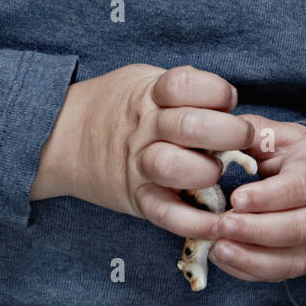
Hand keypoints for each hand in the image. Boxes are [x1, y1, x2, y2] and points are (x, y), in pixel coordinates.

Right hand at [32, 63, 255, 244]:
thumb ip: (178, 87)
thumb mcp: (141, 82)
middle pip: (188, 126)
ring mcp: (138, 164)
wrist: (61, 136)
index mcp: (149, 94)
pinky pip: (165, 214)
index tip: (229, 100)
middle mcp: (144, 128)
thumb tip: (224, 98)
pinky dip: (194, 223)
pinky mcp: (135, 197)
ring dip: (207, 171)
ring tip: (218, 171)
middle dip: (228, 132)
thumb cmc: (115, 106)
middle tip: (244, 137)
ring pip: (174, 167)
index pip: (186, 85)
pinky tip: (217, 223)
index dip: (217, 92)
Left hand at [208, 115, 305, 282]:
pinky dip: (253, 270)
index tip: (236, 198)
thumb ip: (251, 132)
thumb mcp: (281, 135)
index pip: (301, 186)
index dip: (270, 196)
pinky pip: (284, 273)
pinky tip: (226, 260)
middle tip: (222, 226)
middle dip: (258, 231)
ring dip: (255, 259)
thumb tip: (215, 130)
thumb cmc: (300, 156)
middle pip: (300, 228)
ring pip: (296, 259)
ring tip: (219, 249)